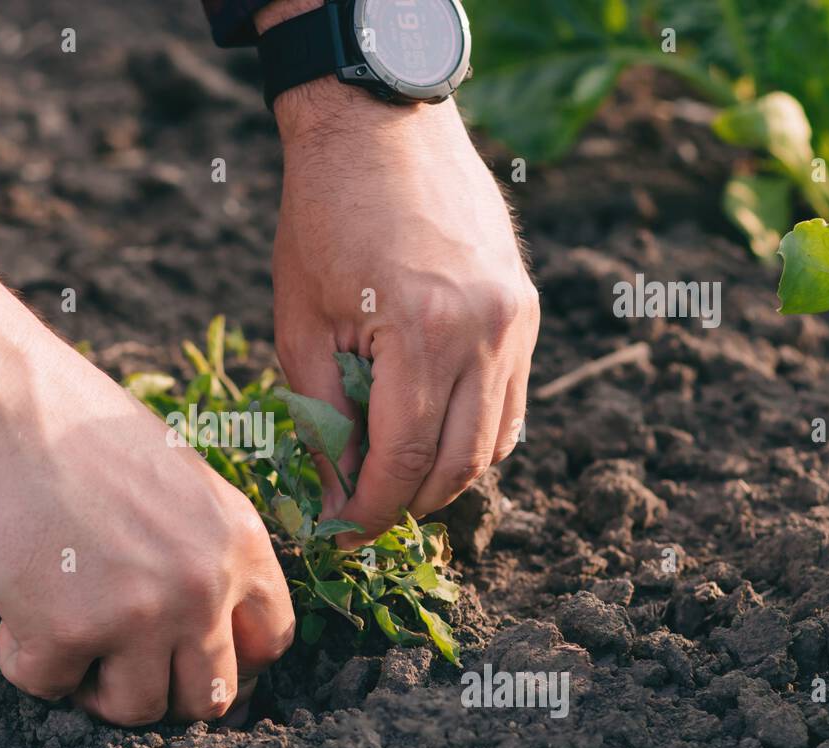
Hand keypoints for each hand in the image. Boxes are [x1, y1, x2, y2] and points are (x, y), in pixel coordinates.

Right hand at [0, 259, 293, 724]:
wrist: (0, 402)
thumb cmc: (76, 427)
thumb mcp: (178, 479)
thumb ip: (201, 549)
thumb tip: (198, 627)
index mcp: (238, 540)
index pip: (272, 641)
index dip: (232, 661)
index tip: (193, 661)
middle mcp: (202, 585)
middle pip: (209, 695)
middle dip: (163, 688)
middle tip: (120, 662)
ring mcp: (138, 616)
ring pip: (135, 709)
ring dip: (95, 684)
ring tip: (63, 628)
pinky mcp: (66, 635)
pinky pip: (48, 686)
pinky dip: (25, 658)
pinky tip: (14, 606)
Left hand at [259, 3, 538, 542]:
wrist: (379, 129)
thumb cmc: (321, 220)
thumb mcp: (301, 327)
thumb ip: (322, 421)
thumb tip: (336, 498)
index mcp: (425, 333)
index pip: (403, 461)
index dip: (370, 512)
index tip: (341, 538)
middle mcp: (488, 332)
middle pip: (457, 464)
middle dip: (406, 504)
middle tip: (361, 518)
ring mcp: (517, 320)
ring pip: (493, 442)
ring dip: (442, 477)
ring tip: (391, 484)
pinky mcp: (526, 310)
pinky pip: (510, 403)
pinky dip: (473, 437)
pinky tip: (431, 441)